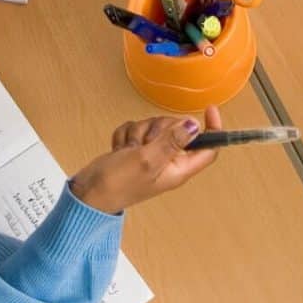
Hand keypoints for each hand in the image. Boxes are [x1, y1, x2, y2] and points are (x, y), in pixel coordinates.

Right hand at [67, 105, 224, 214]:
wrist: (88, 193)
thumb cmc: (118, 184)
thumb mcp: (147, 160)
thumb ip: (171, 141)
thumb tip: (194, 125)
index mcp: (179, 168)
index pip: (207, 148)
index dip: (213, 129)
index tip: (209, 109)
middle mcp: (168, 160)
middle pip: (178, 129)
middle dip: (158, 128)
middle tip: (144, 143)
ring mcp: (152, 153)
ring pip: (155, 125)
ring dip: (139, 132)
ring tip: (129, 149)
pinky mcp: (135, 147)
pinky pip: (136, 128)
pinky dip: (126, 134)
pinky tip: (120, 148)